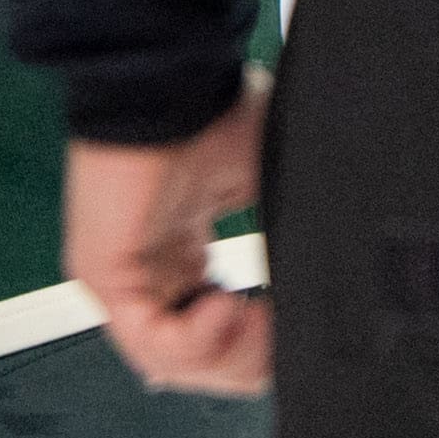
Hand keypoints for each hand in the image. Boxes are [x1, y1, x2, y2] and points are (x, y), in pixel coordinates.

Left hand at [66, 72, 273, 396]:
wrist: (171, 74)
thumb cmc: (215, 110)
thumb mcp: (271, 190)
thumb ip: (291, 246)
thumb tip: (335, 296)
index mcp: (181, 252)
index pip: (213, 337)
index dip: (260, 351)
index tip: (297, 335)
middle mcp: (147, 271)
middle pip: (196, 363)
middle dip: (252, 363)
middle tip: (287, 337)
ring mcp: (119, 274)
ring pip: (175, 364)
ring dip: (233, 356)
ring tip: (266, 321)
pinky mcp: (102, 269)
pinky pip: (151, 342)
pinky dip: (202, 341)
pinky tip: (234, 306)